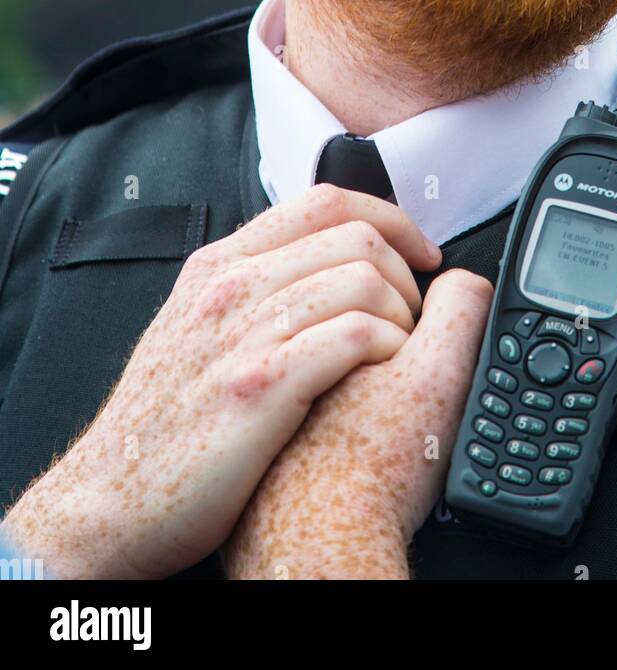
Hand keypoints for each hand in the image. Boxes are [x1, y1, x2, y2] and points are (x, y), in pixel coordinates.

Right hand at [2, 185, 440, 578]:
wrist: (109, 500)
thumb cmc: (160, 423)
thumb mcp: (192, 326)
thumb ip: (249, 287)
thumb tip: (321, 265)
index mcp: (219, 265)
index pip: (325, 200)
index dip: (391, 217)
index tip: (421, 252)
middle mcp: (231, 287)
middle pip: (355, 237)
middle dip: (405, 273)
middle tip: (413, 315)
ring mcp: (242, 335)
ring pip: (362, 282)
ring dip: (402, 315)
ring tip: (400, 351)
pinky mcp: (259, 388)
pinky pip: (353, 337)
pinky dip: (387, 348)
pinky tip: (385, 373)